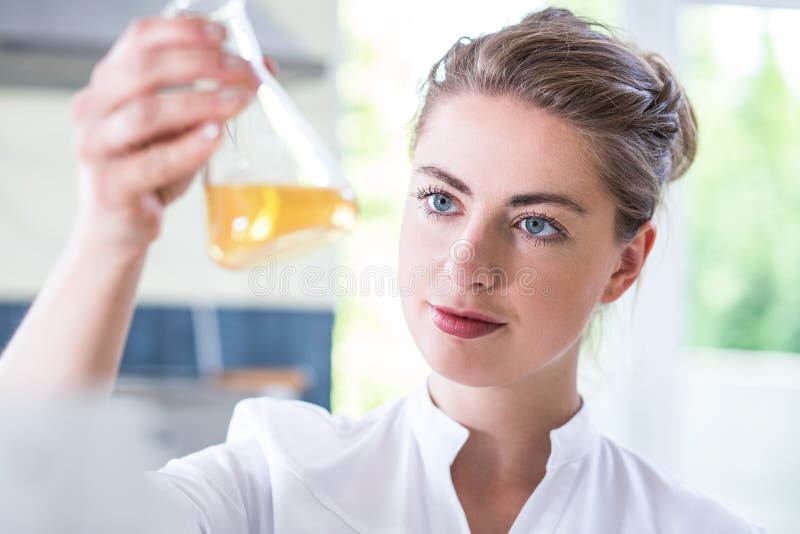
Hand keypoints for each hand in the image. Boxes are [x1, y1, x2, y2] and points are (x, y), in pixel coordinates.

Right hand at [70, 16, 262, 257]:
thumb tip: (265, 68)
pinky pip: (152, 162)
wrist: (121, 228)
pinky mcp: (109, 186)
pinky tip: (216, 137)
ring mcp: (96, 146)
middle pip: (144, 69)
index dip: (183, 30)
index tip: (224, 34)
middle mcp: (93, 107)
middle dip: (202, 64)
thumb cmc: (152, 171)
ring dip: (200, 102)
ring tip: (241, 101)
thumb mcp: (184, 128)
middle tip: (245, 72)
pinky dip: (188, 148)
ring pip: (146, 112)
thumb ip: (212, 97)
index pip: (139, 38)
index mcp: (109, 83)